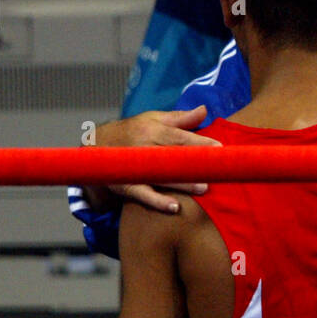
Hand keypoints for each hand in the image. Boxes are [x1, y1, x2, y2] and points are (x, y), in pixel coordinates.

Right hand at [88, 107, 219, 212]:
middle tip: (216, 170)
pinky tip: (174, 207)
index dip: (200, 142)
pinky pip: (143, 195)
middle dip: (194, 163)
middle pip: (172, 156)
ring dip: (182, 184)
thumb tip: (204, 110)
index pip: (180, 137)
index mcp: (152, 130)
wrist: (96, 146)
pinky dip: (158, 201)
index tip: (220, 148)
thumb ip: (180, 118)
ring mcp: (134, 168)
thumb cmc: (133, 131)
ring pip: (161, 177)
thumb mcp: (153, 119)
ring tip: (202, 188)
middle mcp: (143, 148)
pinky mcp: (126, 185)